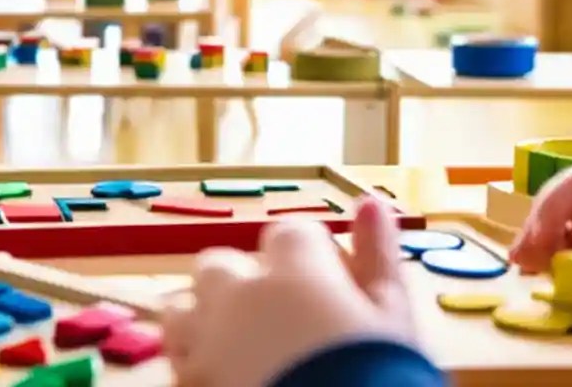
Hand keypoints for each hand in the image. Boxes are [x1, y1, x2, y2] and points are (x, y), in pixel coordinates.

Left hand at [162, 199, 413, 386]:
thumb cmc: (380, 377)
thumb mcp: (394, 319)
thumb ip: (377, 255)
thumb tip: (370, 202)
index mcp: (292, 273)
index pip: (290, 235)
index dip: (312, 259)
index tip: (332, 289)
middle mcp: (237, 298)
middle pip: (220, 266)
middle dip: (243, 285)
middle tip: (281, 324)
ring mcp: (204, 344)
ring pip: (182, 309)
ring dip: (204, 320)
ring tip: (240, 351)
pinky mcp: (187, 384)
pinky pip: (177, 362)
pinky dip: (195, 364)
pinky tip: (227, 380)